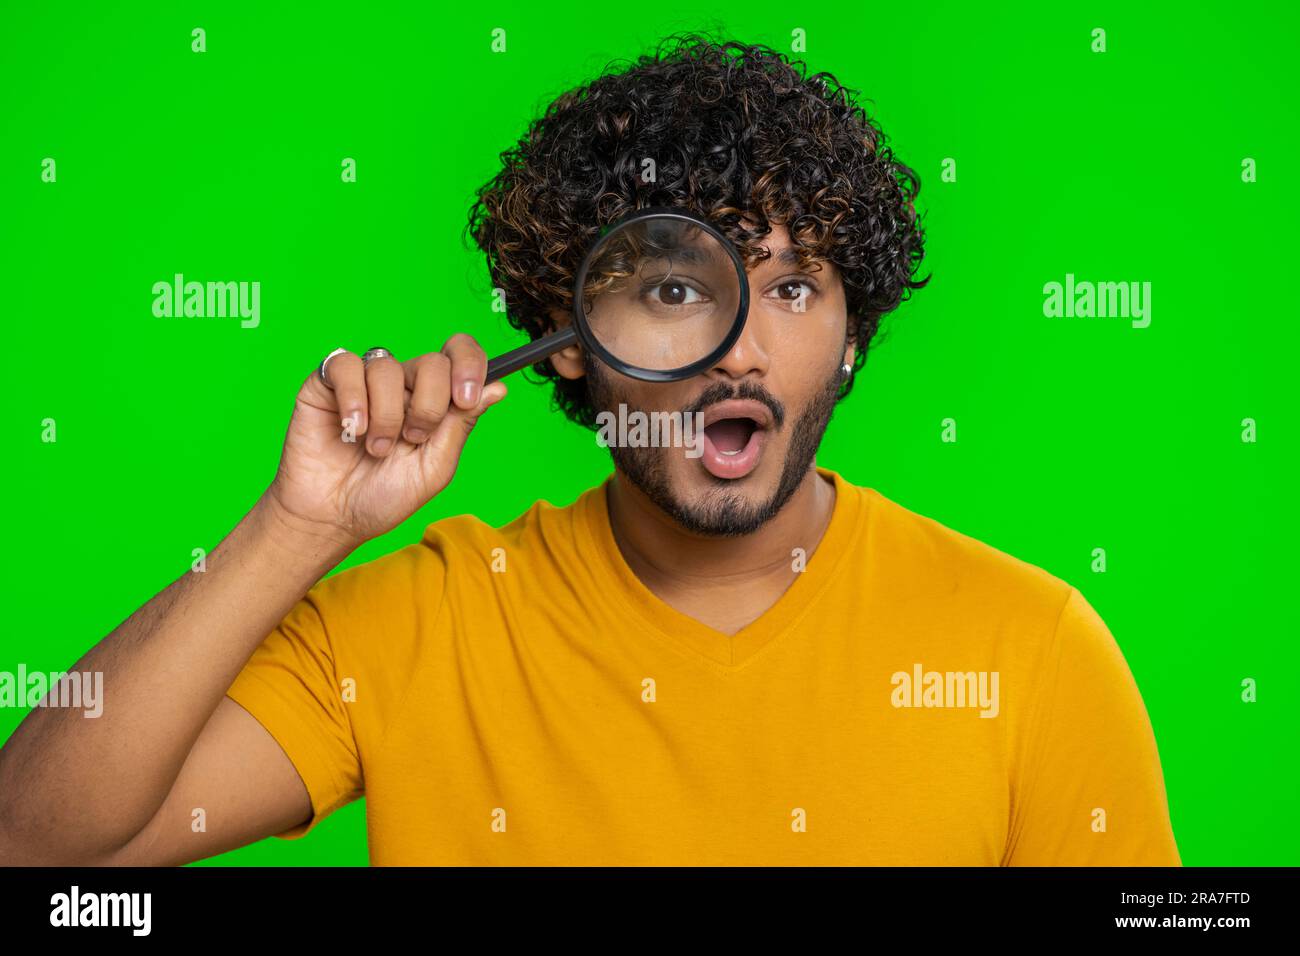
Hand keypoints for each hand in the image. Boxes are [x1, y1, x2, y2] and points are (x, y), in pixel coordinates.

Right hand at [263, 335, 505, 548]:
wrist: (332, 517)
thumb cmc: (382, 496)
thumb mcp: (433, 468)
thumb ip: (461, 425)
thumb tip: (499, 387)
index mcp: (434, 401)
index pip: (461, 357)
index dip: (470, 366)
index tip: (466, 398)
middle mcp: (403, 385)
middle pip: (433, 362)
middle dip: (429, 405)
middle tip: (413, 439)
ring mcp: (366, 381)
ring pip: (388, 365)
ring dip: (388, 415)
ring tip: (376, 449)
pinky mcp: (328, 383)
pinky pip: (347, 364)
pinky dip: (354, 398)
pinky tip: (352, 428)